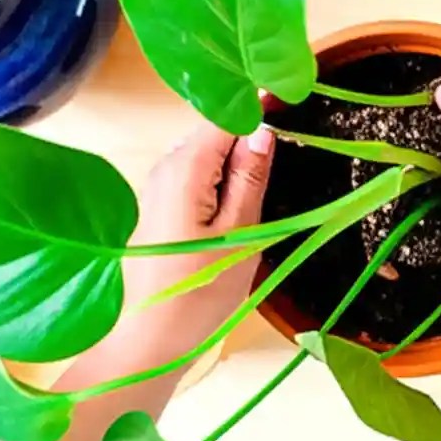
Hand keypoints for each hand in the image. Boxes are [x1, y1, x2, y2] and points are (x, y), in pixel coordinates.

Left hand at [124, 121, 275, 347]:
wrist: (149, 342)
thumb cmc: (199, 294)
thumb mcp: (240, 234)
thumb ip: (251, 178)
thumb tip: (263, 129)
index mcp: (185, 167)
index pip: (225, 115)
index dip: (257, 105)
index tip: (291, 99)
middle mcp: (165, 166)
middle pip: (214, 132)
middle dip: (248, 136)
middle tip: (286, 153)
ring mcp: (157, 187)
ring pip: (206, 155)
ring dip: (235, 161)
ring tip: (264, 186)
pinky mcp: (158, 207)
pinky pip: (195, 177)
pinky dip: (220, 180)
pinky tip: (238, 206)